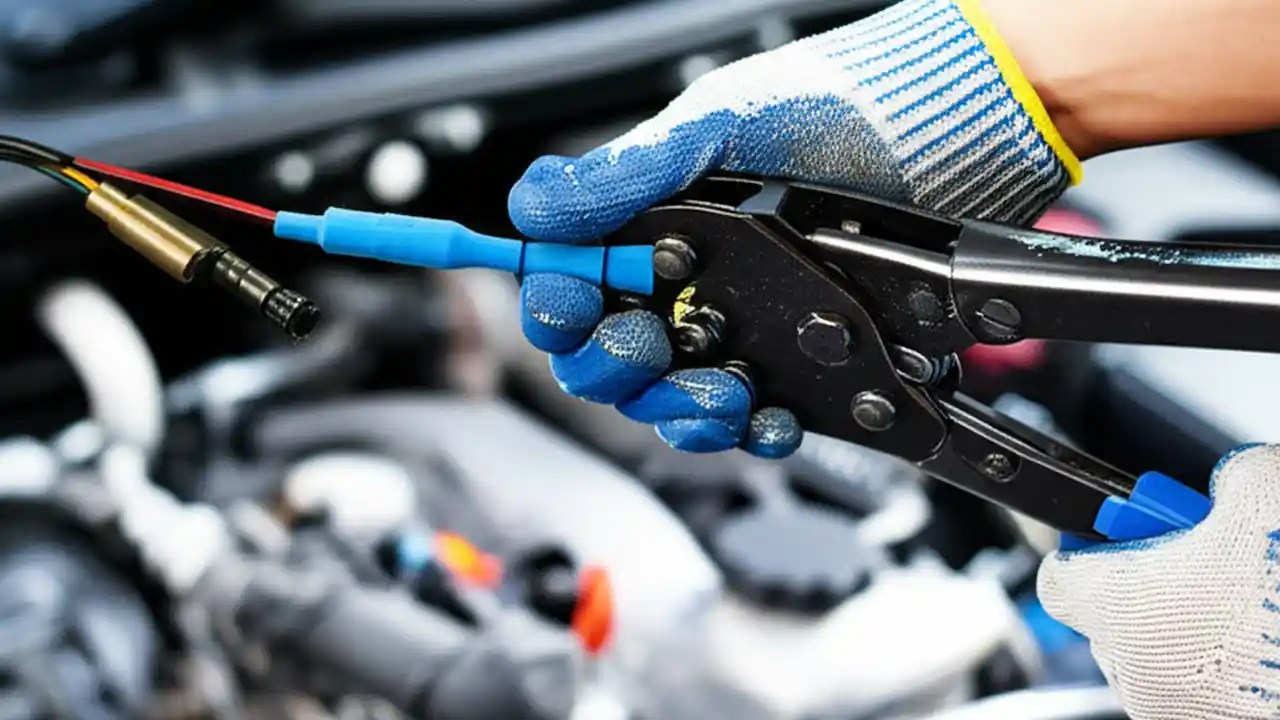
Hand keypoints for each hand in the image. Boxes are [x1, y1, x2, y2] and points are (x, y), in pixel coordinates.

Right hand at [509, 0, 1079, 457]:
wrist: (945, 138)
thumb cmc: (832, 112)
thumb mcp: (721, 127)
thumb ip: (631, 174)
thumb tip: (536, 206)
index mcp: (649, 226)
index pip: (570, 284)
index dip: (558, 305)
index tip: (576, 304)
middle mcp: (685, 283)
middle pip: (607, 359)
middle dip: (617, 364)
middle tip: (651, 343)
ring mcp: (736, 328)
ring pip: (669, 402)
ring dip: (681, 409)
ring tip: (724, 390)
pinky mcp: (792, 366)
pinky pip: (747, 420)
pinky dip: (748, 429)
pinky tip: (767, 415)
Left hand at [1039, 444, 1279, 719]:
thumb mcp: (1264, 493)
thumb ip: (1228, 482)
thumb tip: (1232, 483)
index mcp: (1123, 608)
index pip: (1063, 575)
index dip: (1094, 545)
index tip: (1122, 530)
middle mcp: (1135, 672)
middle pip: (1114, 616)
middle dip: (1153, 586)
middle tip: (1207, 564)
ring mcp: (1174, 714)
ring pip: (1159, 658)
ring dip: (1190, 632)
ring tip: (1249, 610)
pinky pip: (1200, 694)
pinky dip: (1222, 670)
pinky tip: (1265, 649)